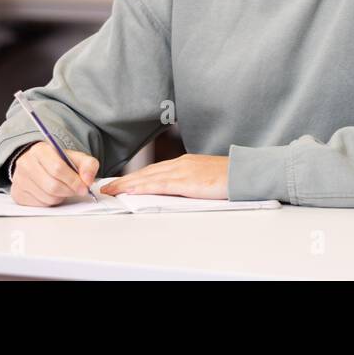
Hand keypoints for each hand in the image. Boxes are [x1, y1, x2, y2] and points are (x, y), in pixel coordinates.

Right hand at [11, 143, 99, 206]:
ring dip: (61, 197)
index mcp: (40, 150)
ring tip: (63, 189)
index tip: (84, 187)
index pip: (58, 168)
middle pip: (52, 185)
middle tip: (77, 190)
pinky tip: (52, 193)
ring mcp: (19, 180)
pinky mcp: (18, 194)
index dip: (74, 180)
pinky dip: (51, 202)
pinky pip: (40, 205)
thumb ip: (88, 165)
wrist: (38, 164)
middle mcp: (26, 163)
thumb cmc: (59, 161)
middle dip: (69, 190)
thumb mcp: (76, 158)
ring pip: (47, 197)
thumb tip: (88, 180)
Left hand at [99, 154, 229, 199]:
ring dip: (128, 184)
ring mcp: (183, 171)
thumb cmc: (230, 177)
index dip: (136, 176)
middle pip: (147, 173)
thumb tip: (176, 192)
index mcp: (186, 163)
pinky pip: (159, 185)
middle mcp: (181, 164)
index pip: (154, 170)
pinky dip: (142, 187)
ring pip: (148, 178)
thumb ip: (190, 182)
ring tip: (111, 190)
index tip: (121, 182)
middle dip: (125, 180)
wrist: (246, 172)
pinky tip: (131, 191)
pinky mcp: (186, 182)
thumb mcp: (206, 177)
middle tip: (107, 187)